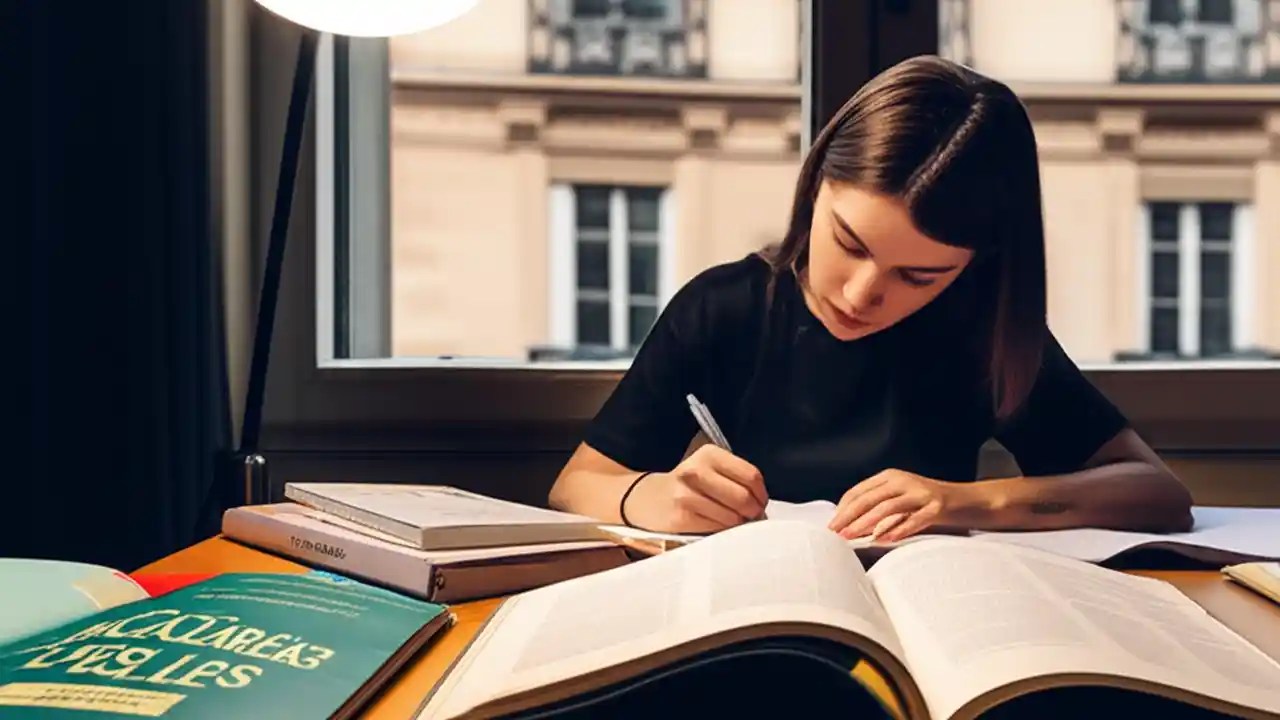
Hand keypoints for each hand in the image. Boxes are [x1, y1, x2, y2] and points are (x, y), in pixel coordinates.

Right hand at [622, 445, 767, 533]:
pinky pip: (717, 530)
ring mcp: (686, 495)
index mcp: (708, 454)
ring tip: (729, 522)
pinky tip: (715, 528)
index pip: (751, 476)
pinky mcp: (681, 518)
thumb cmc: (686, 486)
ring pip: (732, 517)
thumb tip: (761, 505)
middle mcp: (696, 472)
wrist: (646, 499)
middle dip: (752, 512)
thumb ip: (735, 479)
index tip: (759, 502)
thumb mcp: (708, 469)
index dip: (761, 494)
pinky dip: (722, 533)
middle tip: (749, 517)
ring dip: (737, 525)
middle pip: (744, 498)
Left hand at [827, 469, 974, 541]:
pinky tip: (885, 539)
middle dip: (849, 517)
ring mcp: (920, 492)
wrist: (967, 500)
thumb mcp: (901, 499)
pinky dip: (898, 529)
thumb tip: (851, 525)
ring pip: (887, 507)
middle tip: (836, 533)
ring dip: (866, 524)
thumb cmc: (928, 503)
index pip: (859, 491)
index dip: (843, 508)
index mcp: (890, 476)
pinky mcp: (937, 506)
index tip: (832, 524)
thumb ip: (879, 507)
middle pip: (869, 498)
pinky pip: (914, 519)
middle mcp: (903, 480)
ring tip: (853, 537)